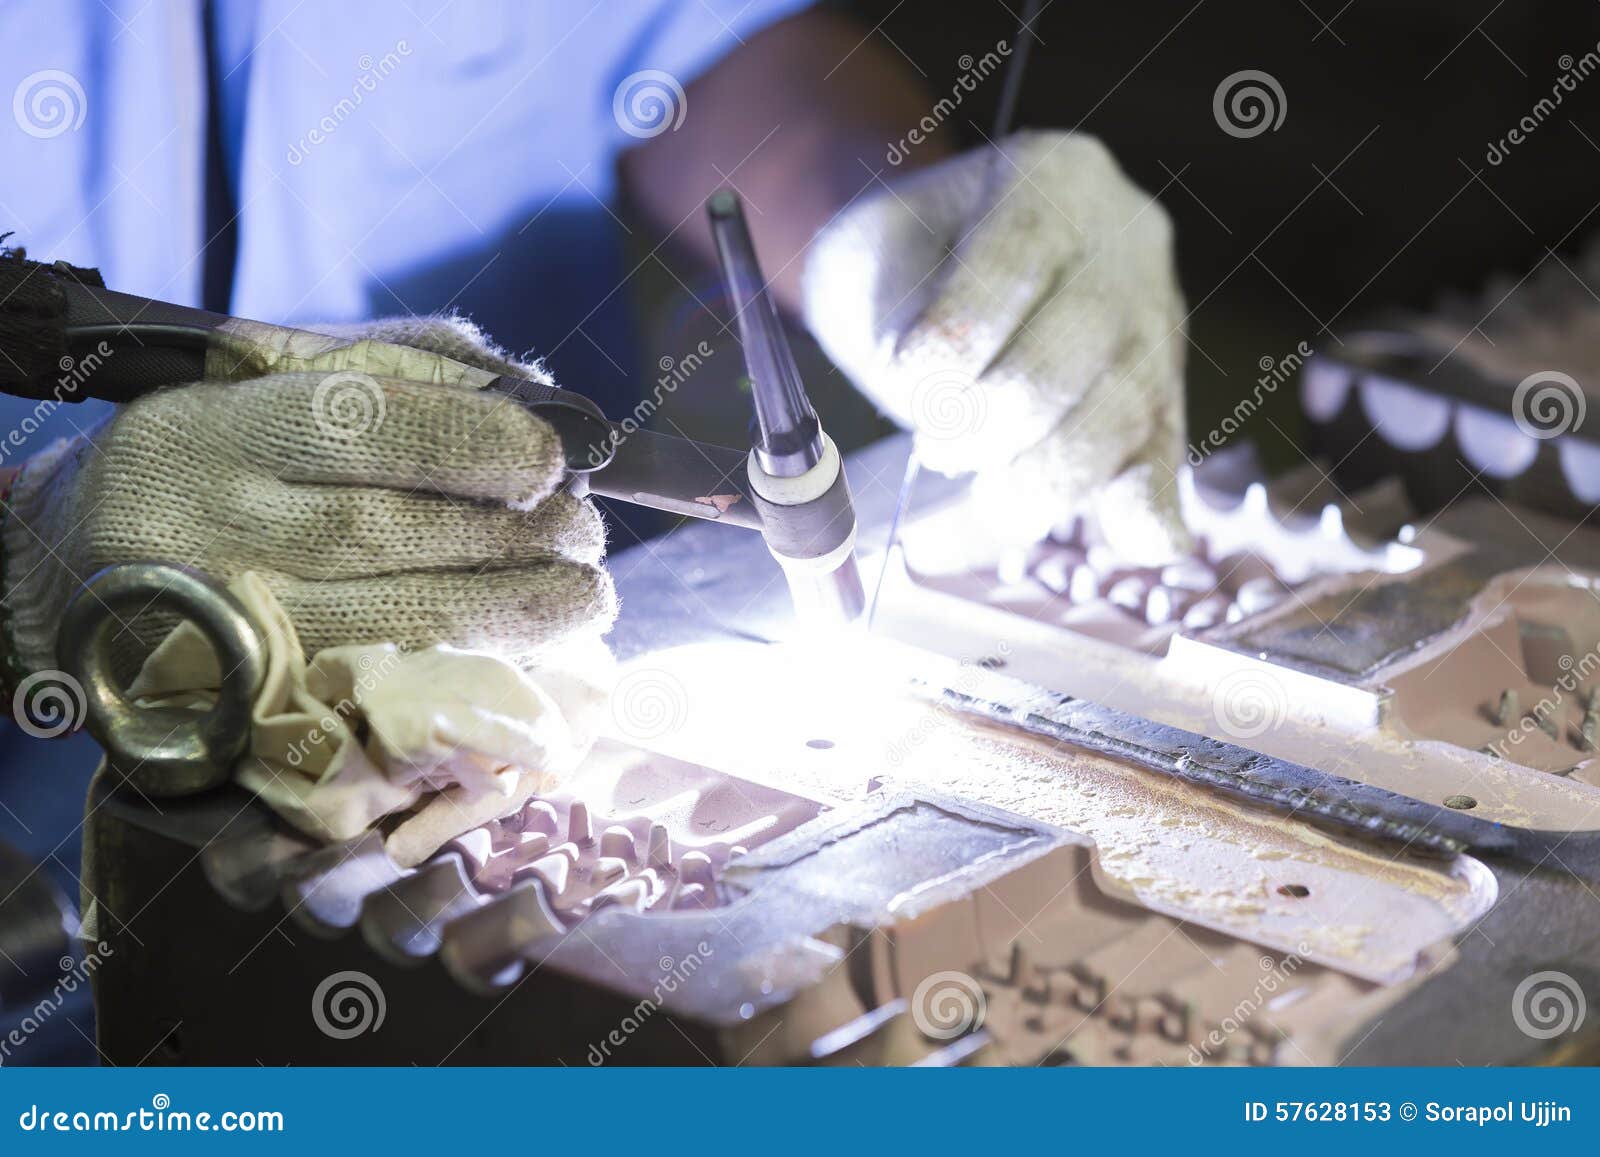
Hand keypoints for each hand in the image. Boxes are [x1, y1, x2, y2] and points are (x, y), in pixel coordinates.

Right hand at [1, 317, 615, 677]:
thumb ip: (404, 368)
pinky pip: (382, 694)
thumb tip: (539, 394)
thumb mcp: (276, 379)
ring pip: (395, 624)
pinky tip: (531, 653)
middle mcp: (212, 530)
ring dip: (518, 612)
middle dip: (517, 535)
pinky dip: (473, 671)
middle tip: (587, 531)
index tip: (554, 454)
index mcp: (216, 429)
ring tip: (586, 593)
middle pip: (388, 534)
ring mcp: (226, 628)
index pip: (362, 427)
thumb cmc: (216, 452)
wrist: (77, 564)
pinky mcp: (245, 707)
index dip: (476, 441)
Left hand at [803, 131, 1191, 562]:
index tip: (908, 381)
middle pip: (1070, 357)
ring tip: (976, 505)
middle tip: (937, 448)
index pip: (1014, 266)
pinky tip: (1135, 543)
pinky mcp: (1164, 391)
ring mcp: (1156, 318)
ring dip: (1037, 482)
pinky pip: (1165, 457)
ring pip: (1119, 419)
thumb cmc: (903, 258)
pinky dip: (1147, 510)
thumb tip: (937, 406)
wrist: (943, 257)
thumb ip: (898, 317)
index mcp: (1053, 176)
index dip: (952, 347)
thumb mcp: (871, 256)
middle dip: (990, 424)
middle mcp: (1126, 240)